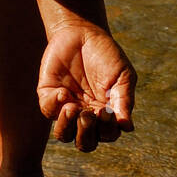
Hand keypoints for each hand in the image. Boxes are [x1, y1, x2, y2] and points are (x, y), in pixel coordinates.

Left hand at [37, 22, 136, 151]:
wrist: (82, 32)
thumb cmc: (106, 56)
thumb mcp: (122, 76)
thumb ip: (124, 101)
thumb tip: (128, 127)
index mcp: (105, 116)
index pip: (106, 136)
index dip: (106, 130)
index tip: (105, 111)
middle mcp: (86, 117)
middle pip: (85, 143)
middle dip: (86, 133)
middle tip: (87, 114)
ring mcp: (66, 109)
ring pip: (64, 135)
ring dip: (68, 127)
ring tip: (73, 108)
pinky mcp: (49, 97)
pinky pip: (48, 112)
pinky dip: (55, 105)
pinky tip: (63, 92)